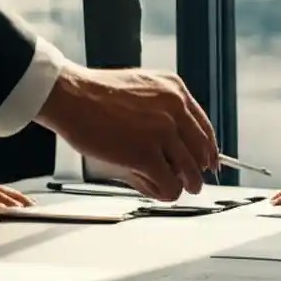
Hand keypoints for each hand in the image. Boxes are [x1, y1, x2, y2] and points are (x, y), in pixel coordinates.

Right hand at [35, 63, 218, 201]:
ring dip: (185, 185)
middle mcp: (174, 110)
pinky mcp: (146, 155)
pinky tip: (156, 188)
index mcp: (175, 91)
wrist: (72, 96)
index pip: (205, 128)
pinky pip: (170, 185)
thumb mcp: (142, 89)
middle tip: (190, 181)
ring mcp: (162, 132)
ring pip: (192, 172)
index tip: (208, 162)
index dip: (208, 150)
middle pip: (203, 152)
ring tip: (173, 187)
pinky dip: (166, 192)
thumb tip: (176, 143)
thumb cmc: (96, 94)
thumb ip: (163, 110)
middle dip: (198, 171)